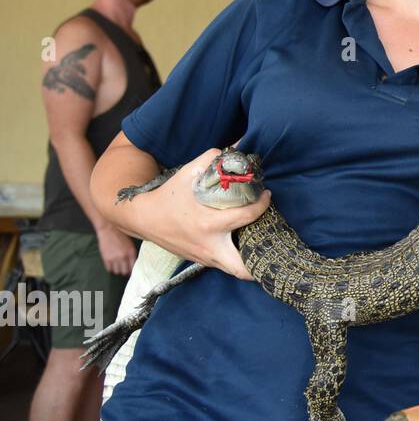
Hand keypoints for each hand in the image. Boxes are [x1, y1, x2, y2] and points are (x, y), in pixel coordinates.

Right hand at [95, 224, 136, 275]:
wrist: (109, 228)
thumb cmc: (120, 234)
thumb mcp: (130, 243)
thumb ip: (132, 253)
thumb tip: (134, 262)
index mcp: (131, 252)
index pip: (134, 267)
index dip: (132, 270)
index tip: (131, 271)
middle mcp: (124, 257)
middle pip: (125, 271)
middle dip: (125, 272)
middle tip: (124, 270)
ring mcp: (114, 258)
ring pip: (117, 271)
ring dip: (117, 270)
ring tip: (117, 267)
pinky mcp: (106, 258)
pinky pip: (109, 269)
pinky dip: (110, 268)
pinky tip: (111, 265)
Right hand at [125, 148, 266, 279]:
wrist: (144, 218)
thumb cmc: (169, 196)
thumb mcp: (189, 172)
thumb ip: (213, 159)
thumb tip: (237, 149)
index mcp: (209, 223)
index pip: (247, 216)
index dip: (263, 204)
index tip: (266, 195)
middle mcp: (209, 246)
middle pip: (243, 268)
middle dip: (262, 261)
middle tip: (272, 240)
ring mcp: (204, 258)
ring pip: (236, 271)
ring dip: (251, 261)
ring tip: (262, 243)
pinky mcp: (200, 262)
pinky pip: (225, 266)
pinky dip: (236, 258)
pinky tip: (243, 245)